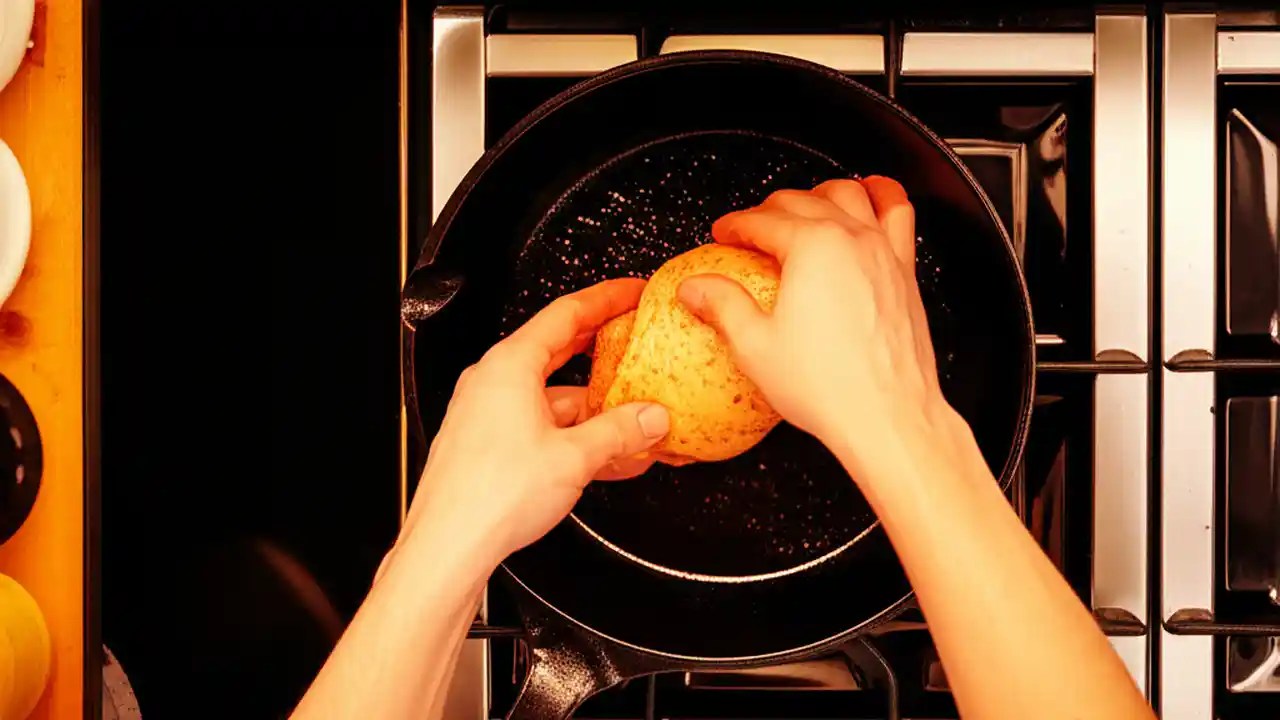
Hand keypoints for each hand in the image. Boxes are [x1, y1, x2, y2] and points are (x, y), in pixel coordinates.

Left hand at [400, 279, 670, 566]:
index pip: (566, 313)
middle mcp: (493, 383)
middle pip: (558, 351)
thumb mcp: (575, 457)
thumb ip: (620, 431)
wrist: (448, 547)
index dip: (606, 298)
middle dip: (602, 350)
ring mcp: (488, 414)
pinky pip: (540, 426)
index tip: (631, 292)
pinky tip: (606, 455)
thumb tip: (649, 417)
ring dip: (594, 407)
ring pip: (552, 397)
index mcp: (509, 366)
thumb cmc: (489, 497)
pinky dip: (574, 434)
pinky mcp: (488, 445)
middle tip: (635, 340)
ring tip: (635, 421)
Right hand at [677, 178, 957, 479]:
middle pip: (802, 200)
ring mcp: (883, 251)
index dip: (735, 225)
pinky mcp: (905, 272)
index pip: (761, 221)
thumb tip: (697, 288)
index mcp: (811, 247)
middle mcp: (851, 238)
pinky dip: (882, 195)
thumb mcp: (755, 346)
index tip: (724, 234)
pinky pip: (899, 213)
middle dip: (769, 208)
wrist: (887, 416)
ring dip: (821, 191)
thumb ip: (722, 306)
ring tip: (805, 202)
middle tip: (751, 227)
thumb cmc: (829, 386)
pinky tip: (874, 195)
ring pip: (853, 193)